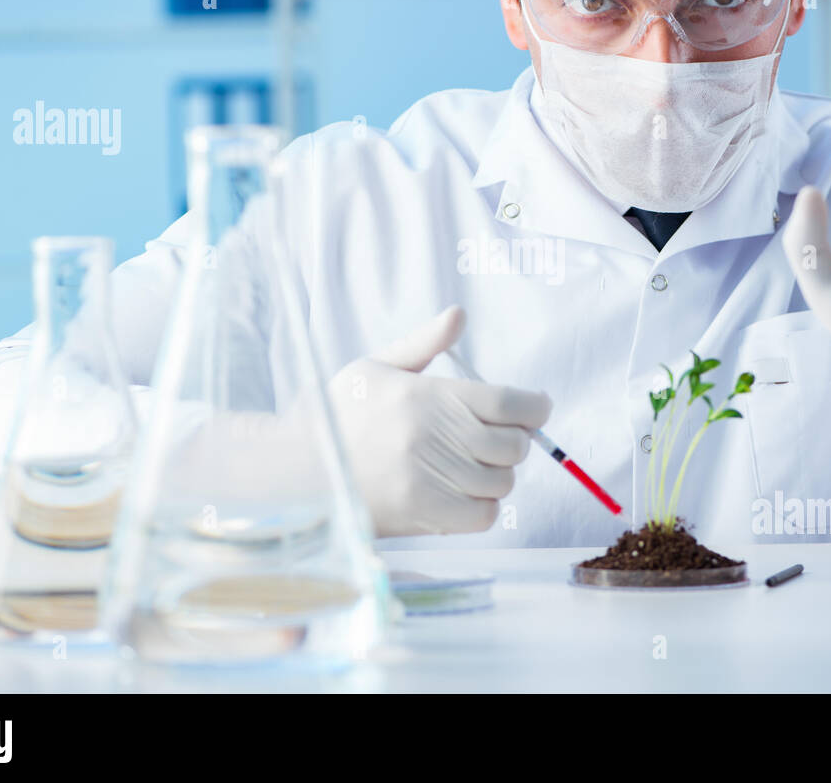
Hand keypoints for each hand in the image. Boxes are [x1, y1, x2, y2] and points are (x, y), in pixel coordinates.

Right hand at [328, 305, 551, 536]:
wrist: (294, 471)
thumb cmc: (337, 415)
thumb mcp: (375, 367)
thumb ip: (422, 343)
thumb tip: (459, 316)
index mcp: (425, 396)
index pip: (507, 403)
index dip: (534, 407)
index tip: (537, 407)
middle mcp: (431, 438)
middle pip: (512, 445)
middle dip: (515, 441)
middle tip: (498, 438)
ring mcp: (429, 480)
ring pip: (502, 482)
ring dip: (498, 474)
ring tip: (475, 465)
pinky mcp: (422, 515)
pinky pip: (482, 515)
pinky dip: (482, 505)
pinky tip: (461, 492)